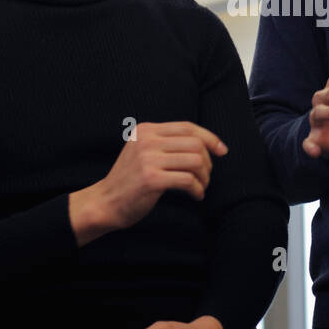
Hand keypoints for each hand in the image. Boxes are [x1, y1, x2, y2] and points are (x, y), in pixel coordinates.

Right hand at [70, 122, 227, 244]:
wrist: (105, 202)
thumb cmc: (130, 180)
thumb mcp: (143, 152)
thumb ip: (166, 143)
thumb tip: (205, 143)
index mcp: (146, 130)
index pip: (187, 127)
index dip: (209, 137)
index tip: (223, 150)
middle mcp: (147, 140)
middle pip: (195, 143)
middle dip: (207, 162)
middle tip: (206, 177)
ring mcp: (148, 159)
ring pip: (195, 161)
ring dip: (205, 177)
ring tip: (201, 187)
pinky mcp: (152, 179)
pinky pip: (188, 180)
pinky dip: (198, 189)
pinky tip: (196, 196)